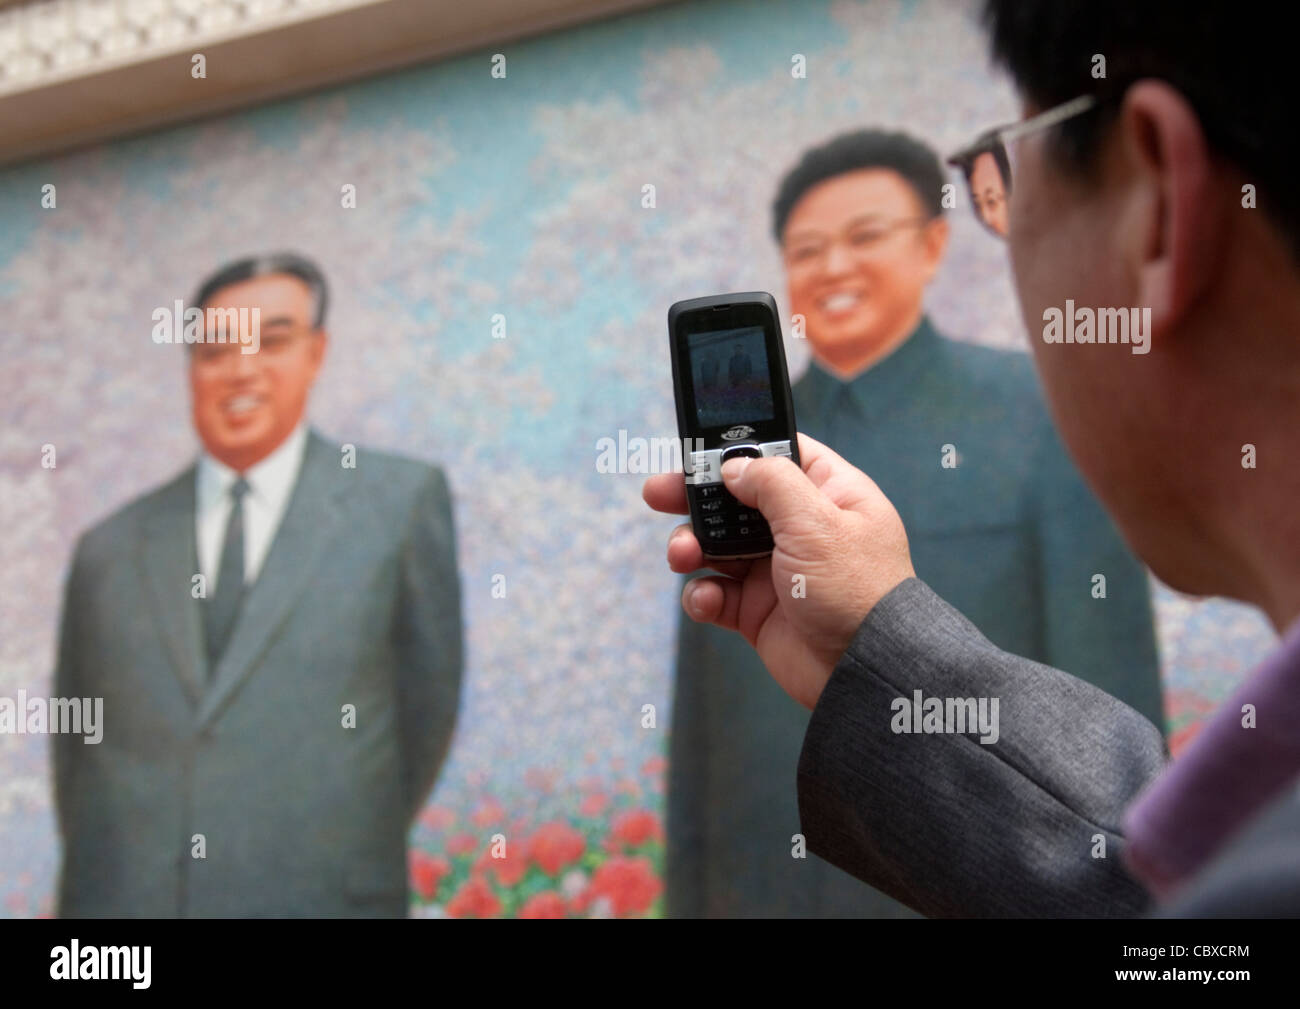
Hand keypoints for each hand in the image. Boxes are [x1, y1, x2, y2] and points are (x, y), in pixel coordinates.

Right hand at [643, 433, 914, 709]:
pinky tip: (708, 599)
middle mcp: (801, 529)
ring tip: (682, 554)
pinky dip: (703, 595)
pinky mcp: (758, 611)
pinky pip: (716, 594)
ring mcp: (776, 570)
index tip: (699, 449)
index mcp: (828, 495)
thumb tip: (733, 466)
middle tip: (658, 494)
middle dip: (695, 498)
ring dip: (691, 546)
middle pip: (736, 500)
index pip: (780, 454)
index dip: (740, 448)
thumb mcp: (818, 521)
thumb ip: (772, 483)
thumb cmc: (857, 590)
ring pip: (717, 546)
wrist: (863, 671)